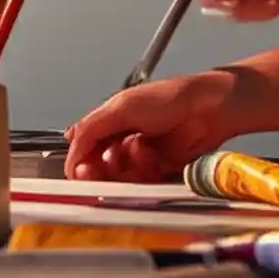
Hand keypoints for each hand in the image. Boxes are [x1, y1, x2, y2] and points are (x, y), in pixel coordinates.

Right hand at [63, 70, 241, 182]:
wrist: (207, 110)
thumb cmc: (168, 98)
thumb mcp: (121, 108)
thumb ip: (91, 127)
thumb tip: (70, 146)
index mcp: (107, 122)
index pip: (83, 147)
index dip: (79, 161)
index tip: (80, 171)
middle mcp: (120, 140)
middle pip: (99, 166)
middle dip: (101, 169)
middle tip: (104, 167)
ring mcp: (139, 156)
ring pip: (120, 176)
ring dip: (128, 166)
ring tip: (140, 149)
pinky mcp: (158, 169)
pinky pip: (142, 181)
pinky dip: (146, 171)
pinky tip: (154, 156)